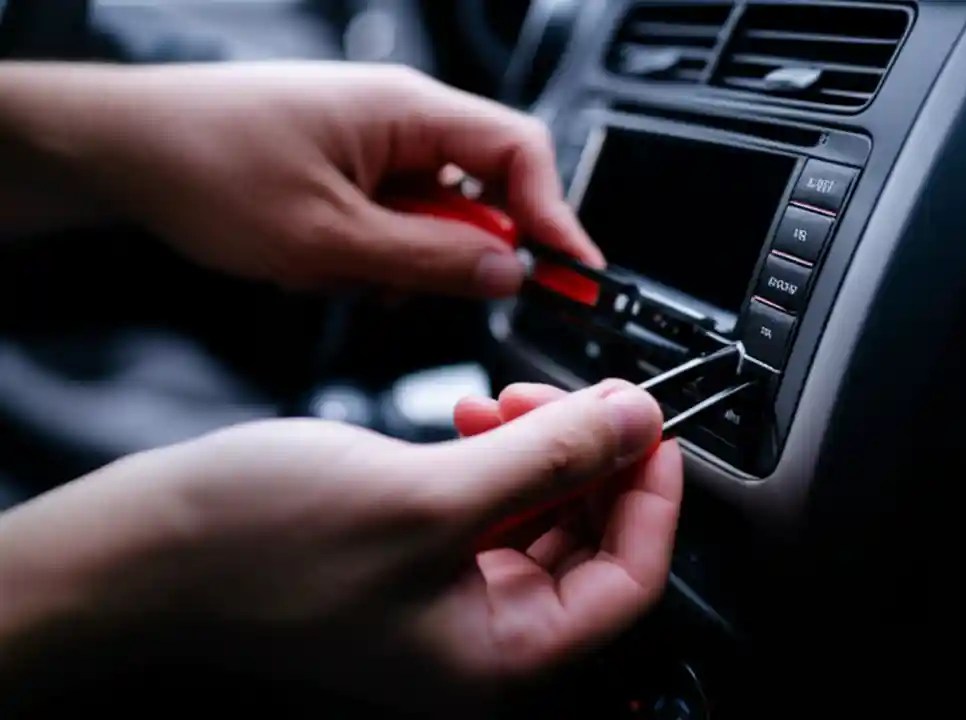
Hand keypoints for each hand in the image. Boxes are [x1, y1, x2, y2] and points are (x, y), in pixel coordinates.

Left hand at [0, 61, 601, 295]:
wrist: (120, 148)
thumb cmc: (204, 166)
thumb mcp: (329, 240)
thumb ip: (431, 261)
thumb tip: (509, 274)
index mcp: (408, 111)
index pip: (523, 153)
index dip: (556, 217)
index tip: (571, 275)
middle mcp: (399, 116)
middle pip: (486, 186)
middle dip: (465, 249)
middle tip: (427, 288)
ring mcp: (371, 139)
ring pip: (439, 209)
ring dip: (412, 256)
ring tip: (351, 273)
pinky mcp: (346, 162)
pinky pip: (397, 212)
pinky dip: (379, 251)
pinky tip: (333, 265)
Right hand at [0, 381, 680, 710]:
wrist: (144, 551)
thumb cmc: (257, 551)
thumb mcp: (430, 494)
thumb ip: (549, 458)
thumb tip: (634, 423)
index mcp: (499, 654)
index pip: (629, 582)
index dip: (652, 497)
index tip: (651, 428)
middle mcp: (480, 636)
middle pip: (591, 545)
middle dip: (593, 462)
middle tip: (579, 401)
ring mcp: (445, 597)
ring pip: (542, 517)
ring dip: (544, 450)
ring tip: (510, 402)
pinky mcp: (413, 556)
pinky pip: (490, 506)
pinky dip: (498, 457)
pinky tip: (472, 419)